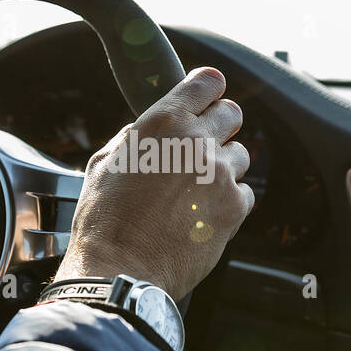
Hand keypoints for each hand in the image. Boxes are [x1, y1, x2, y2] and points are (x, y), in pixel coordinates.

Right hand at [54, 67, 254, 299]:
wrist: (121, 268)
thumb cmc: (105, 219)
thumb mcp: (106, 162)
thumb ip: (137, 136)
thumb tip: (152, 129)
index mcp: (165, 120)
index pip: (208, 81)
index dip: (209, 89)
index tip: (208, 97)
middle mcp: (198, 141)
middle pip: (233, 113)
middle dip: (220, 126)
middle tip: (201, 147)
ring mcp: (221, 174)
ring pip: (240, 155)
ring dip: (222, 168)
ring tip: (194, 192)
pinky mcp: (235, 207)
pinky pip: (244, 193)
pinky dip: (228, 201)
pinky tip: (201, 215)